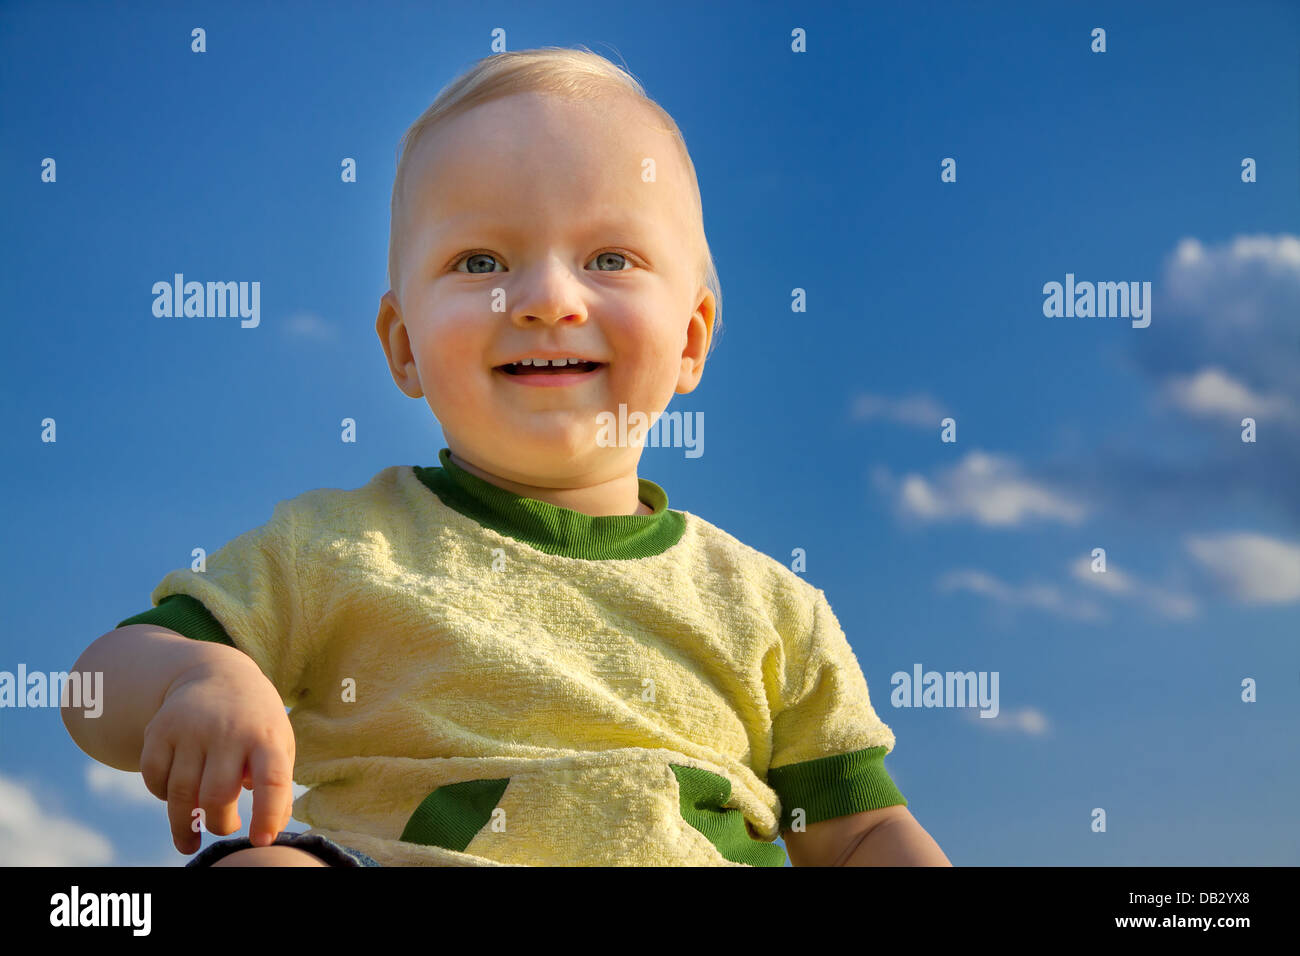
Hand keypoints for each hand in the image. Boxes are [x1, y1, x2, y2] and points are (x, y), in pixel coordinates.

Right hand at [140, 654, 295, 854]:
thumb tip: (270, 831)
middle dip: (220, 824)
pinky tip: (175, 798)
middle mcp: (228, 730)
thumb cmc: (256, 724)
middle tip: (225, 827)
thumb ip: (278, 786)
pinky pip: (154, 778)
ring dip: (183, 825)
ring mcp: (191, 728)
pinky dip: (161, 797)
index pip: (272, 780)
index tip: (261, 842)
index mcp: (266, 736)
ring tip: (190, 841)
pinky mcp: (160, 729)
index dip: (267, 815)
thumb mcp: (278, 744)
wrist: (219, 674)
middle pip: (216, 795)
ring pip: (180, 793)